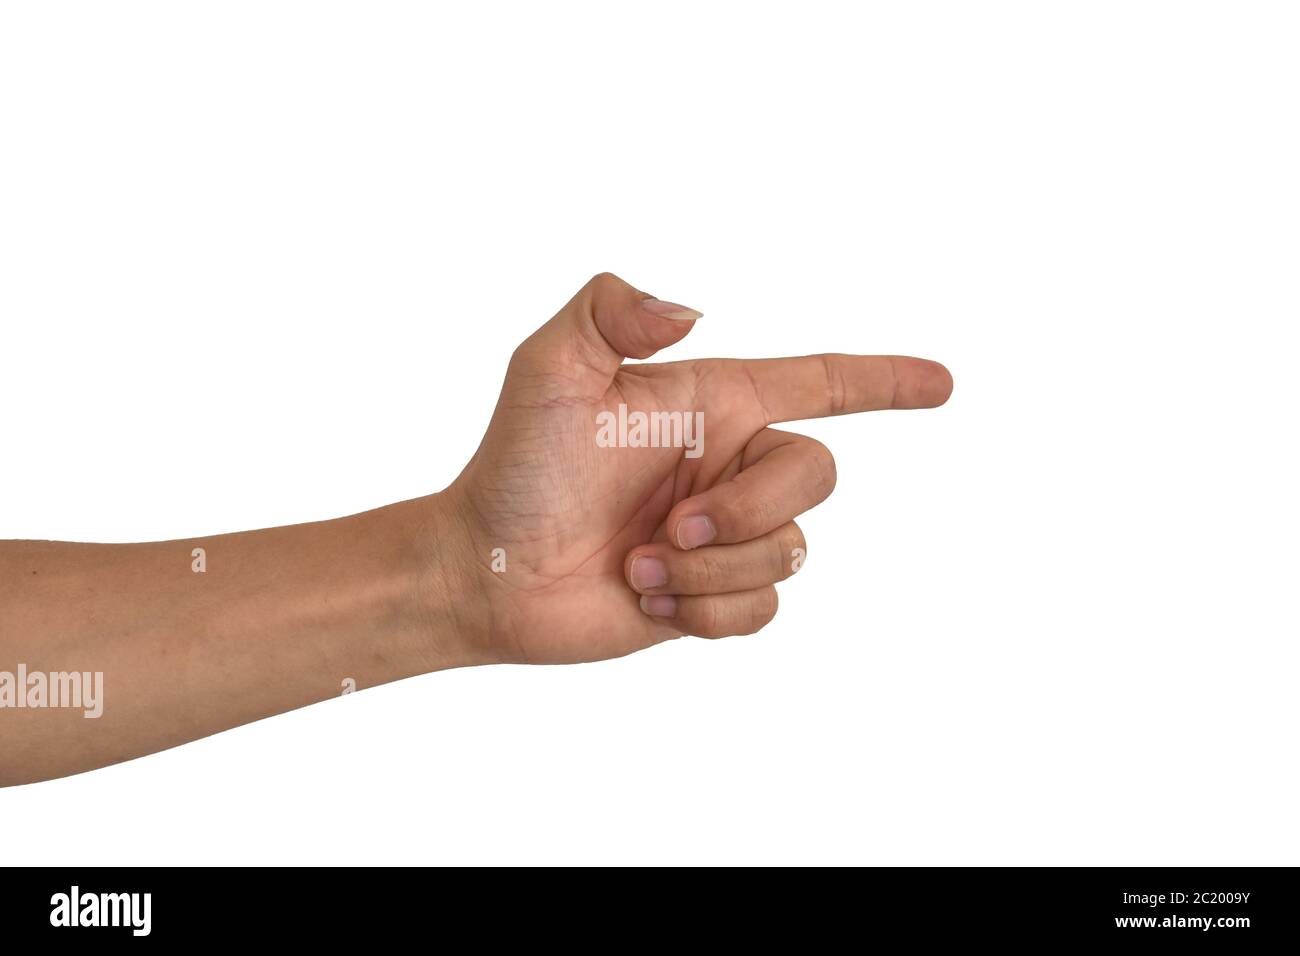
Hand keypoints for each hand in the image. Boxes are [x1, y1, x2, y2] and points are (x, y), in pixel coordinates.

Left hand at [441, 273, 951, 664]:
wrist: (487, 567)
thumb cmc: (514, 463)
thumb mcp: (548, 367)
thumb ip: (610, 311)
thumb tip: (695, 308)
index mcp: (712, 403)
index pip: (821, 382)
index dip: (886, 380)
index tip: (943, 383)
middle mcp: (731, 464)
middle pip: (820, 475)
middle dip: (750, 510)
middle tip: (672, 524)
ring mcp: (726, 533)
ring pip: (789, 552)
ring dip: (709, 566)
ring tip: (640, 564)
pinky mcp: (714, 595)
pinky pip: (762, 608)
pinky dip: (703, 609)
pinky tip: (647, 595)